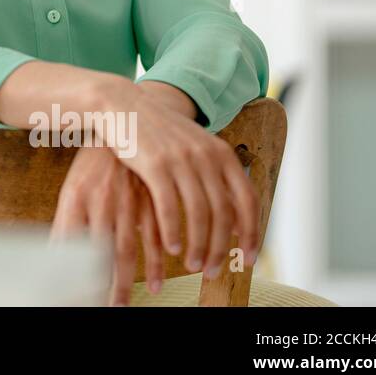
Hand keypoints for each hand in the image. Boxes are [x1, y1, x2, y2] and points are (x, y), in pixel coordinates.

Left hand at [51, 144, 163, 305]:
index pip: (67, 243)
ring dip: (126, 282)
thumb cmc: (93, 166)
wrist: (122, 123)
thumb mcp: (72, 191)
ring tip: (121, 305)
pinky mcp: (150, 200)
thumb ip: (67, 225)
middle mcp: (99, 201)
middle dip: (99, 287)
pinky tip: (153, 283)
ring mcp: (126, 201)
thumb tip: (55, 257)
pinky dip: (156, 262)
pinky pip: (154, 236)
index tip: (71, 295)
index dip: (68, 272)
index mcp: (74, 198)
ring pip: (126, 250)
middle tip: (103, 308)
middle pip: (98, 254)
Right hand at [102, 80, 260, 279]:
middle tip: (212, 269)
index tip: (248, 258)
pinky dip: (172, 231)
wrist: (123, 105)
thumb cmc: (158, 134)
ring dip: (197, 245)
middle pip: (223, 213)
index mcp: (222, 154)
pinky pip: (169, 206)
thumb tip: (238, 222)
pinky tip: (170, 248)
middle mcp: (206, 156)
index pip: (248, 200)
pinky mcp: (154, 164)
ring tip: (191, 264)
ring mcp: (181, 159)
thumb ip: (217, 179)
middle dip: (220, 247)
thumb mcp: (196, 148)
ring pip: (198, 213)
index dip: (252, 233)